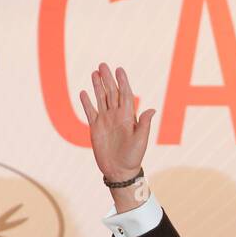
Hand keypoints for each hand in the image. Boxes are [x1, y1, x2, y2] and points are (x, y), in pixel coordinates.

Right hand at [79, 62, 154, 182]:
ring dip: (97, 86)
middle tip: (103, 65)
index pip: (125, 94)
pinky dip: (86, 102)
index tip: (119, 69)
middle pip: (111, 93)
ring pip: (101, 99)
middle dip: (108, 79)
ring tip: (94, 73)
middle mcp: (116, 116)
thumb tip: (152, 109)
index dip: (122, 82)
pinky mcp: (95, 128)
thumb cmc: (134, 157)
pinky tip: (83, 92)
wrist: (120, 171)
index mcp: (128, 117)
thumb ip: (144, 124)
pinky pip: (90, 112)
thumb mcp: (141, 141)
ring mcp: (105, 121)